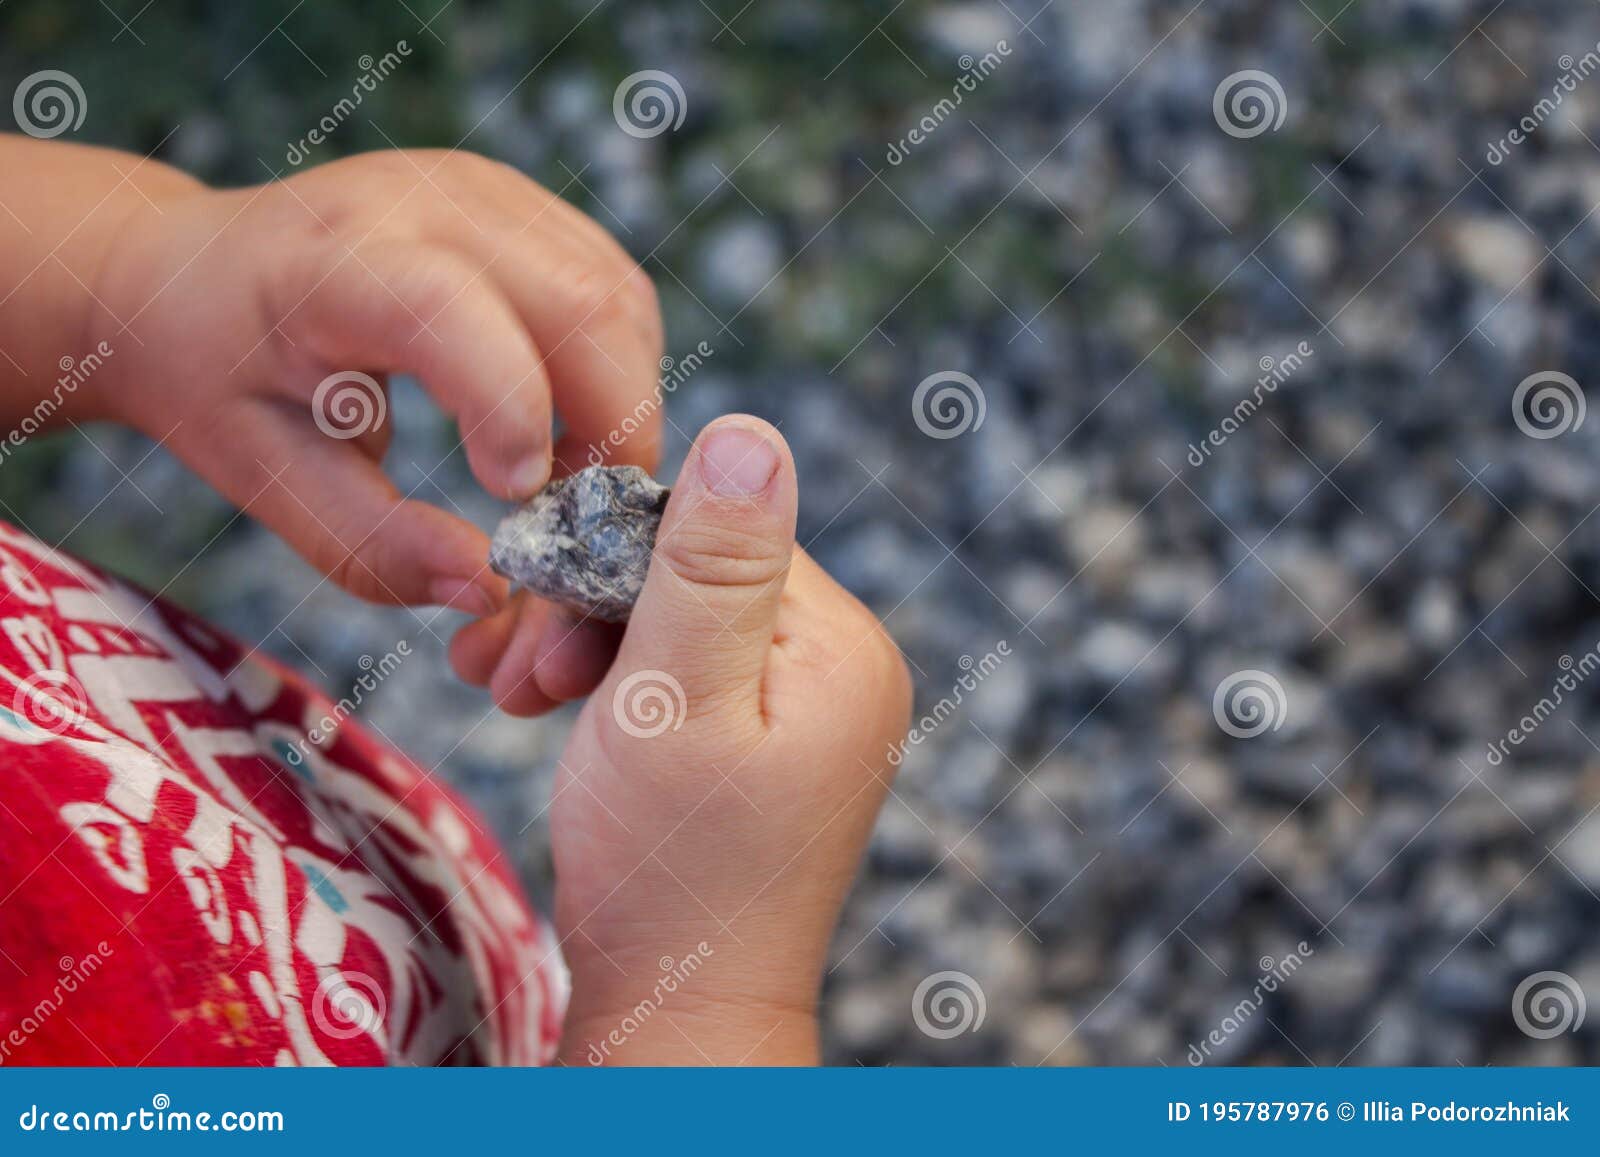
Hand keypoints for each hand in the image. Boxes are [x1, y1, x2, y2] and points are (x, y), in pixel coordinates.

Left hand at [86, 149, 662, 640]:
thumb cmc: (219, 378)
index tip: (517, 501)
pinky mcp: (525, 205)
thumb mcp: (266, 476)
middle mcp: (422, 202)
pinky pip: (616, 288)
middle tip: (578, 521)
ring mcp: (486, 192)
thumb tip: (491, 588)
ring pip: (620, 299)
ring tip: (569, 477)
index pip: (449, 307)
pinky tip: (569, 421)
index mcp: (331, 263)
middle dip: (612, 433)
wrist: (190, 271)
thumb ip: (373, 543)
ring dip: (624, 406)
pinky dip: (619, 370)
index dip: (509, 406)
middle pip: (583, 305)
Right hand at [549, 416, 911, 1064]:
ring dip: (591, 646)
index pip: (722, 528)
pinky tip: (558, 708)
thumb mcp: (674, 698)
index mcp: (841, 647)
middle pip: (698, 573)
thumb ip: (710, 565)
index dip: (613, 553)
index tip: (531, 607)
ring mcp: (809, 708)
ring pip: (681, 621)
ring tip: (517, 695)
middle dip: (593, 608)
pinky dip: (618, 682)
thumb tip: (752, 431)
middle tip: (509, 670)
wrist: (680, 1009)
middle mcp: (842, 668)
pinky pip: (687, 671)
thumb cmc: (667, 869)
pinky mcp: (770, 741)